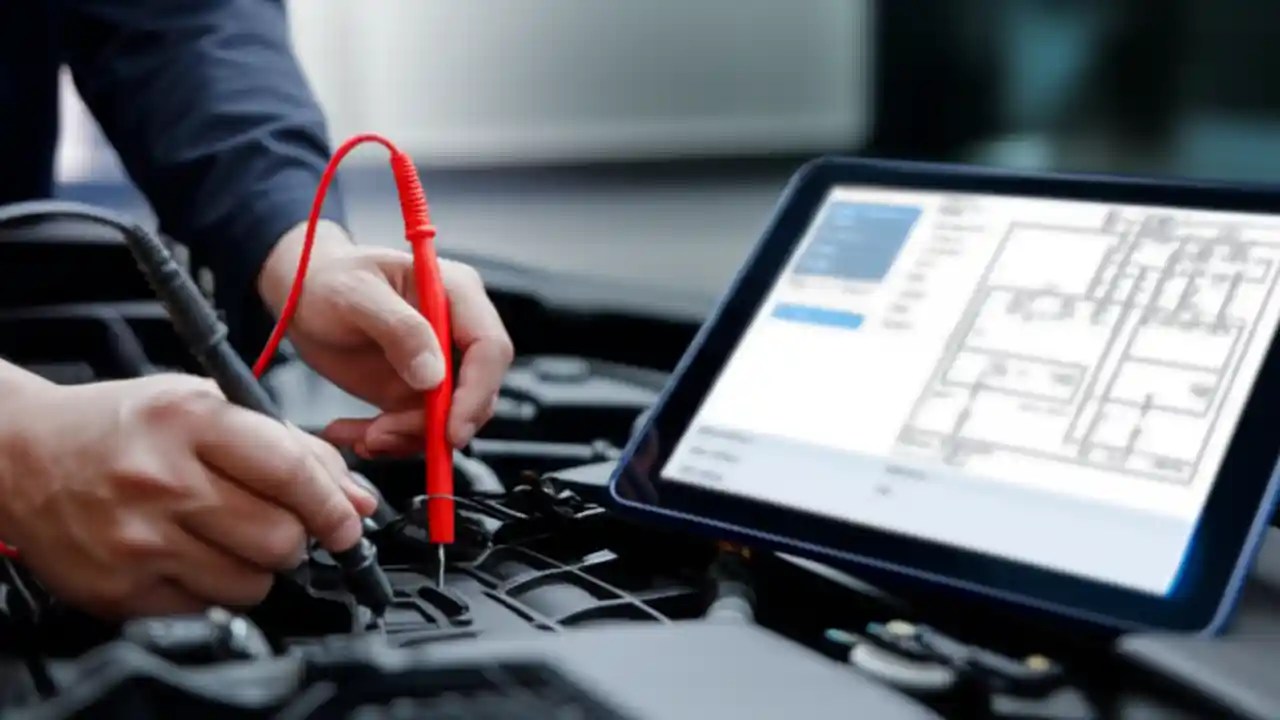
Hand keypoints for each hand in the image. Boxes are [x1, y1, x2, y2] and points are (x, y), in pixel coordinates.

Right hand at [0, 374, 375, 618]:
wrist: (23, 455)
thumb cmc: (123, 425)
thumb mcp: (206, 404)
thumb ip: (290, 445)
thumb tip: (358, 496)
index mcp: (188, 420)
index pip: (290, 471)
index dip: (336, 503)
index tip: (352, 519)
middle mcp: (161, 480)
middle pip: (280, 537)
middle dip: (299, 537)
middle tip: (284, 524)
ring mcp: (138, 540)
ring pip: (253, 582)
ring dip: (261, 567)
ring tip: (233, 536)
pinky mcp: (121, 589)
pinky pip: (209, 607)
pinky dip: (219, 588)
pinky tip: (195, 555)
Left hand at [258, 221, 513, 457]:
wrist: (302, 296)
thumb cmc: (327, 280)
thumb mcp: (354, 294)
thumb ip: (398, 328)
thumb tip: (434, 376)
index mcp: (456, 293)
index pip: (490, 347)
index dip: (477, 392)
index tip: (450, 428)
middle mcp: (456, 331)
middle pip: (477, 391)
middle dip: (436, 424)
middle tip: (384, 433)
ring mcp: (439, 365)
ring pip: (449, 419)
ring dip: (408, 438)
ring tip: (363, 436)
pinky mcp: (418, 392)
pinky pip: (419, 429)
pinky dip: (390, 442)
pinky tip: (356, 435)